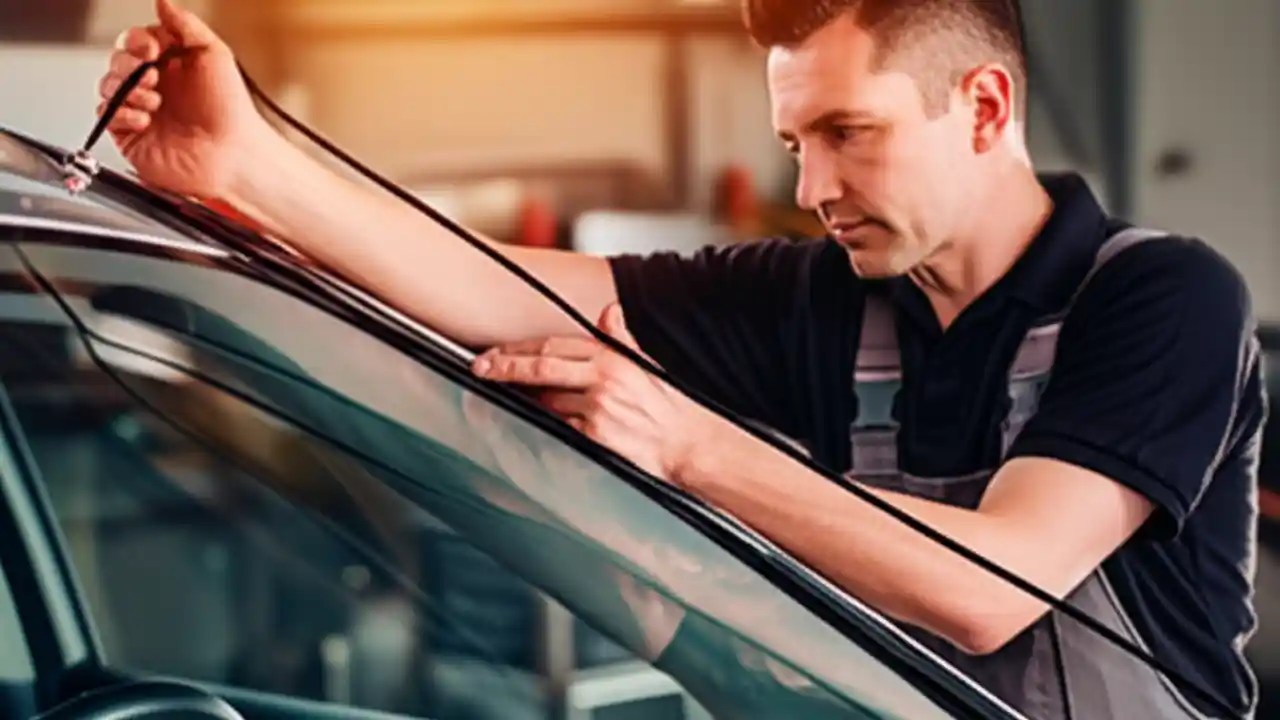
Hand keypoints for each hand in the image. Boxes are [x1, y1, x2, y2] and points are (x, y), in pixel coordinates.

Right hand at [98, 0, 275, 198]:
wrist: (231, 155)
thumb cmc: (231, 112)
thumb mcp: (214, 55)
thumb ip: (185, 24)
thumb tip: (163, 1)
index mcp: (172, 65)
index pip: (136, 41)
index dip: (137, 41)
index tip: (151, 49)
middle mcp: (155, 86)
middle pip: (117, 60)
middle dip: (128, 64)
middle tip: (152, 75)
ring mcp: (141, 110)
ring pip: (107, 86)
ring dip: (127, 89)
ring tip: (155, 100)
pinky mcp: (130, 135)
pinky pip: (106, 115)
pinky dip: (122, 113)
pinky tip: (146, 118)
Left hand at [471, 303, 708, 482]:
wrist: (688, 445)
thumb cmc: (669, 408)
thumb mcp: (647, 365)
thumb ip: (621, 338)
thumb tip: (609, 312)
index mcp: (613, 358)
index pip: (554, 346)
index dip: (519, 348)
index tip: (496, 351)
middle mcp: (603, 380)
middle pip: (541, 367)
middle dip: (505, 366)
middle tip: (480, 367)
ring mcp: (598, 408)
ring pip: (547, 400)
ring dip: (529, 398)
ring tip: (514, 394)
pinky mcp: (596, 436)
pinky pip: (561, 427)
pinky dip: (551, 422)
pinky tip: (543, 420)